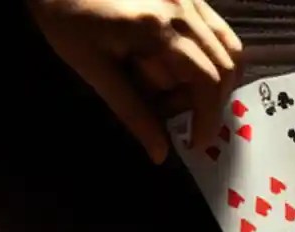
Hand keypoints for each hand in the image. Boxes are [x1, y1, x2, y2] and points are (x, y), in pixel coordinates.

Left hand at [30, 0, 242, 162]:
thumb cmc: (67, 20)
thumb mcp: (94, 70)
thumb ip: (132, 111)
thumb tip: (160, 153)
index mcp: (159, 29)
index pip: (207, 80)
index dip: (208, 118)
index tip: (196, 143)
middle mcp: (183, 8)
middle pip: (225, 64)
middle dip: (210, 101)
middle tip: (181, 119)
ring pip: (227, 45)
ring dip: (214, 78)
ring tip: (182, 94)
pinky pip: (214, 28)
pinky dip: (208, 55)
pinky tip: (181, 67)